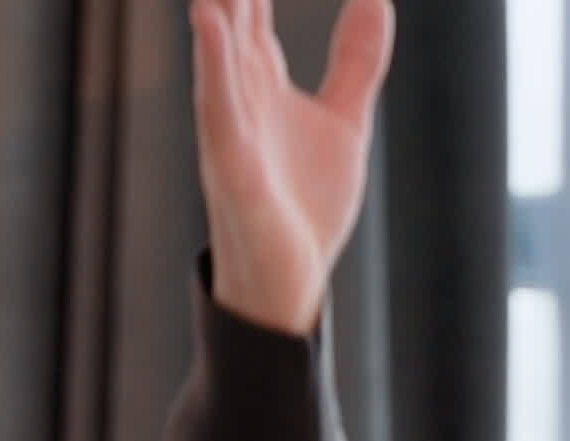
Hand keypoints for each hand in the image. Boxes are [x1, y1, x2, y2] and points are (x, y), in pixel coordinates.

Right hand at [188, 0, 392, 336]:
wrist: (291, 282)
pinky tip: (211, 22)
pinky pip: (219, 105)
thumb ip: (357, 58)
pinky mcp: (232, 164)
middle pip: (232, 9)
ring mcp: (229, 125)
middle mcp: (237, 90)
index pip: (253, 2)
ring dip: (216, 2)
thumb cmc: (305, 206)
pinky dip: (214, 63)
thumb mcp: (345, 120)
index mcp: (260, 77)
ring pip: (217, 45)